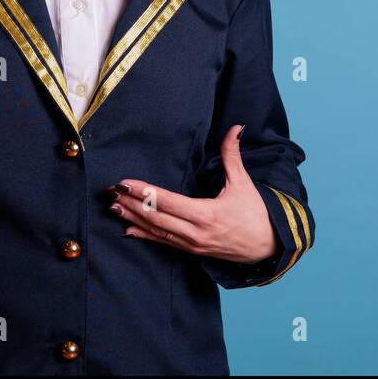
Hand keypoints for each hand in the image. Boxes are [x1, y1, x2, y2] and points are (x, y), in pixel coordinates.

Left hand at [106, 125, 278, 264]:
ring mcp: (192, 244)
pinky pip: (163, 243)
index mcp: (206, 214)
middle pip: (156, 218)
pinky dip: (144, 236)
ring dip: (133, 219)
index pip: (167, 202)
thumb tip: (235, 127)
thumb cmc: (255, 214)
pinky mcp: (192, 251)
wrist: (267, 247)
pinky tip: (128, 229)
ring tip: (112, 208)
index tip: (125, 183)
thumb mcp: (243, 183)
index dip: (144, 193)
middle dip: (131, 204)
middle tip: (110, 193)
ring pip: (156, 231)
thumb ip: (232, 155)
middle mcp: (196, 232)